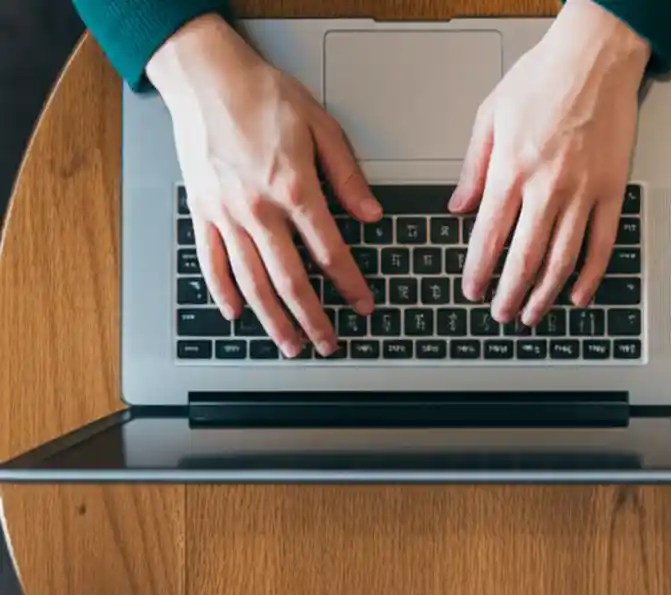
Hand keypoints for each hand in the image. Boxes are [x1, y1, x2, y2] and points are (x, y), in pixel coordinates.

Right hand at [148, 14, 380, 356]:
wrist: (207, 77)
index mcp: (293, 189)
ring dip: (272, 318)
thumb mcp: (322, 127)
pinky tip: (236, 314)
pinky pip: (211, 262)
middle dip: (312, 318)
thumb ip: (348, 177)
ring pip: (250, 281)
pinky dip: (222, 292)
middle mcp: (258, 209)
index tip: (363, 305)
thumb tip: (371, 214)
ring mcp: (225, 214)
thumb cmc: (263, 96)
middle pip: (289, 279)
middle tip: (328, 344)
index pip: (330, 252)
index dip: (350, 284)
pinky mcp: (201, 212)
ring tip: (290, 343)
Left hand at [451, 0, 649, 325]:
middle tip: (501, 314)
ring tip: (533, 314)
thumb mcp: (489, 116)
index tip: (472, 290)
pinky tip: (578, 294)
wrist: (594, 57)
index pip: (489, 236)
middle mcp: (547, 186)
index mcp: (512, 169)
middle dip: (510, 294)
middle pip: (524, 258)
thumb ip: (473, 167)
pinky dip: (590, 275)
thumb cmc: (542, 78)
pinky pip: (602, 243)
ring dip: (545, 294)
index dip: (479, 270)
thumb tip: (458, 208)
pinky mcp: (611, 190)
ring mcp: (583, 192)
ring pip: (562, 259)